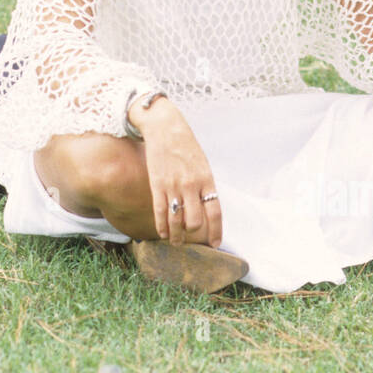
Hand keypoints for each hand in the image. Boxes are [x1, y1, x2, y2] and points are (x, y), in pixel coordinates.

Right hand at [133, 100, 221, 247]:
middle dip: (193, 234)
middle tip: (191, 239)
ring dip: (177, 236)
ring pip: (176, 220)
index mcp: (206, 179)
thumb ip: (205, 186)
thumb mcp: (202, 164)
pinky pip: (160, 212)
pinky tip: (163, 234)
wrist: (165, 128)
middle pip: (195, 221)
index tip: (214, 244)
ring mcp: (173, 185)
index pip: (214, 212)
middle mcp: (191, 185)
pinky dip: (161, 226)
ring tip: (176, 242)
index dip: (215, 231)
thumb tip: (207, 208)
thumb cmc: (186, 146)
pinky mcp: (156, 184)